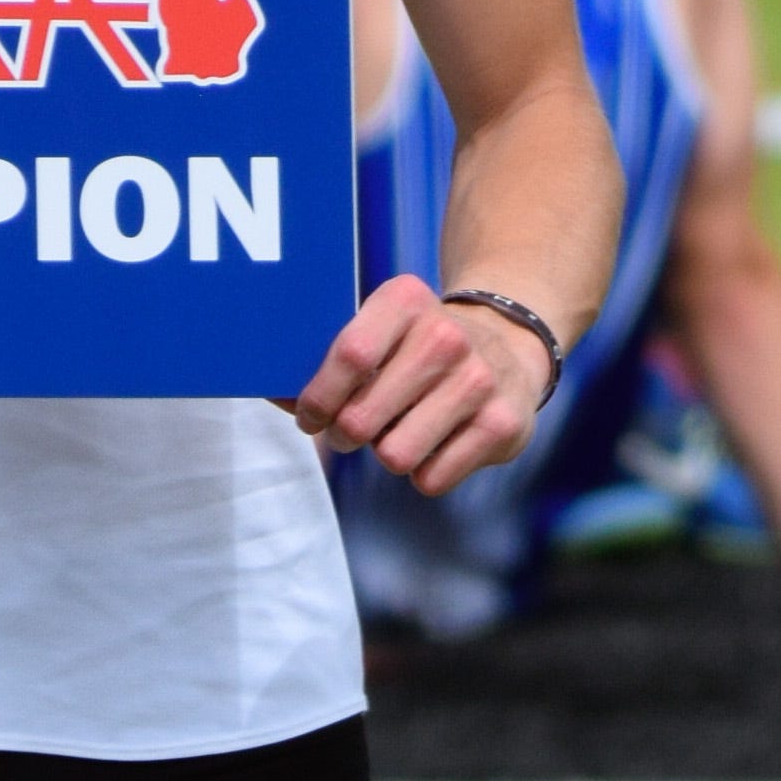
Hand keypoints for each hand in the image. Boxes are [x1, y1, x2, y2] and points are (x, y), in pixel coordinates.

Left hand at [294, 277, 543, 493]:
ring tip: (399, 432)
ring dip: (387, 454)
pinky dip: (424, 472)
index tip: (311, 416)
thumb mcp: (379, 333)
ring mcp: (479, 381)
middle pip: (362, 418)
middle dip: (344, 434)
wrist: (509, 348)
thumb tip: (270, 389)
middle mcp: (446, 336)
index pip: (348, 356)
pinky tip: (436, 443)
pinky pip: (432, 479)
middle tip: (353, 429)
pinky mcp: (502, 425)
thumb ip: (325, 362)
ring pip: (395, 456)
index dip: (317, 399)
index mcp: (406, 301)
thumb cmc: (416, 348)